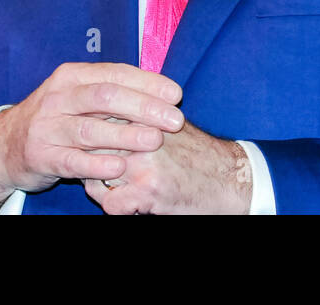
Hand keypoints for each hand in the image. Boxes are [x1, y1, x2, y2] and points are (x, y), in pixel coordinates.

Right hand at [0, 63, 183, 211]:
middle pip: (105, 97)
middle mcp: (57, 97)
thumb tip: (160, 91)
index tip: (176, 95)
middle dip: (143, 107)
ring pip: (90, 129)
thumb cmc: (57, 118)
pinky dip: (98, 163)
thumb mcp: (77, 96)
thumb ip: (111, 91)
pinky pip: (72, 160)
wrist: (6, 144)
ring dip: (126, 135)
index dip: (147, 83)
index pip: (114, 74)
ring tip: (155, 141)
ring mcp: (47, 127)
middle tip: (174, 120)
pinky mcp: (41, 155)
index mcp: (71, 76)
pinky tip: (121, 166)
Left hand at [84, 119, 251, 214]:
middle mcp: (139, 132)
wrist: (230, 179)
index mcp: (143, 112)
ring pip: (93, 173)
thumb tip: (99, 117)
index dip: (89, 134)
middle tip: (102, 171)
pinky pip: (109, 203)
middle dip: (90, 159)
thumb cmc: (198, 152)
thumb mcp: (167, 123)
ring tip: (118, 188)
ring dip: (100, 184)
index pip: (95, 116)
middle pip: (90, 144)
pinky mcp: (147, 190)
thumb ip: (137, 116)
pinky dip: (116, 207)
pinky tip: (132, 204)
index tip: (90, 144)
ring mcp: (142, 161)